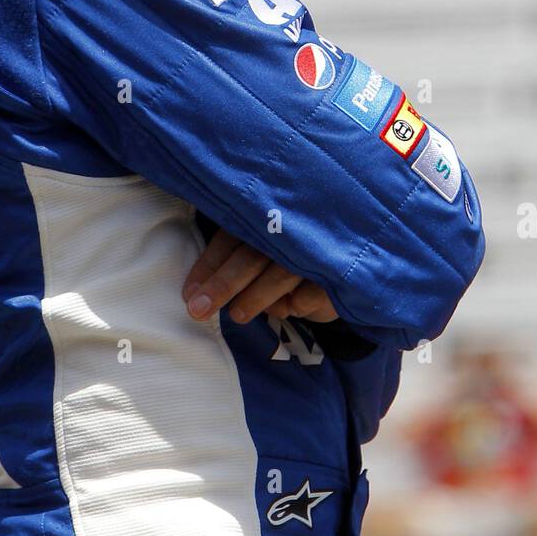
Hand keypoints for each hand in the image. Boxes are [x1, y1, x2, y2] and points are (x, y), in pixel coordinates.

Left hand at [182, 228, 337, 324]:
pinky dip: (296, 302)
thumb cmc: (291, 255)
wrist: (347, 253)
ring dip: (255, 297)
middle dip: (223, 285)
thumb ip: (235, 263)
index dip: (208, 267)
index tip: (189, 295)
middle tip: (199, 310)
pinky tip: (288, 308)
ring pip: (280, 272)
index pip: (228, 240)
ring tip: (237, 316)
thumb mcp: (261, 253)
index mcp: (262, 219)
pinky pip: (312, 290)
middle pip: (250, 256)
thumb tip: (199, 295)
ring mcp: (314, 248)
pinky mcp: (338, 270)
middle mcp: (287, 229)